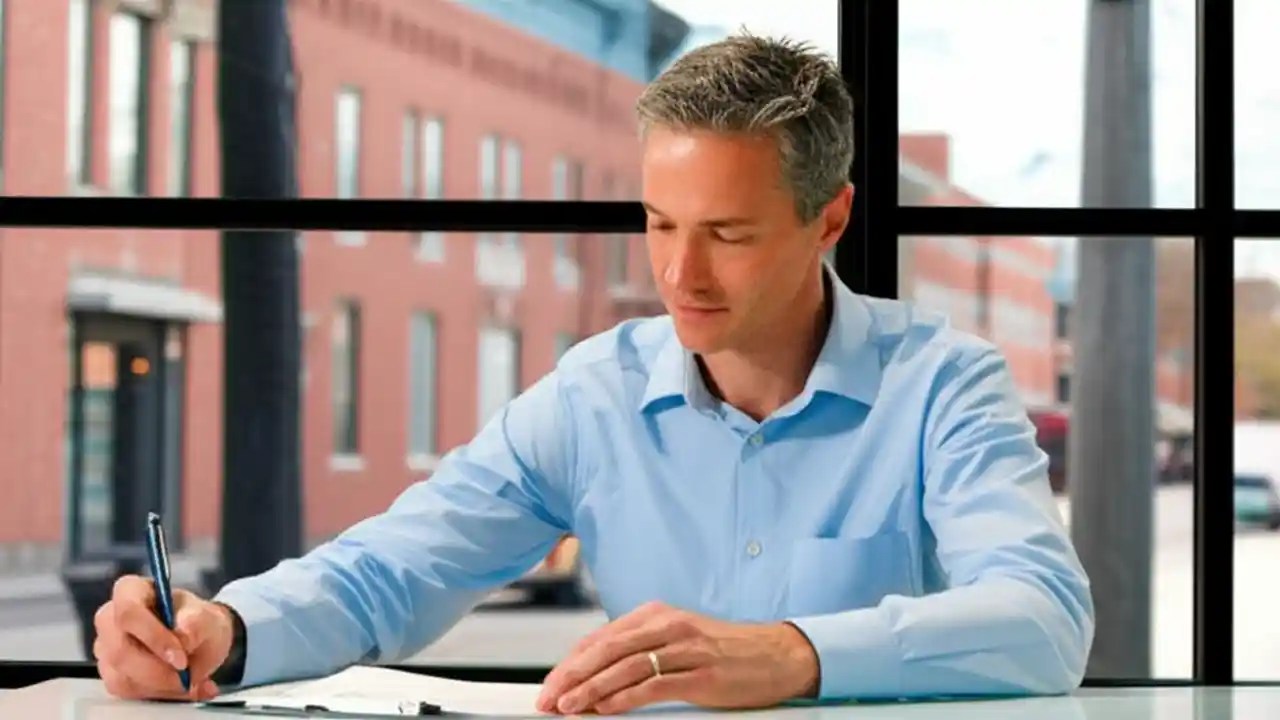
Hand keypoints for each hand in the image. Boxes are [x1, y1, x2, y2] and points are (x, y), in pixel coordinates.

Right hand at [93, 575, 235, 700]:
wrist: (200, 641)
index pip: (128, 611)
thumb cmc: (198, 622)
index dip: (153, 636)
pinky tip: (179, 686)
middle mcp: (110, 618)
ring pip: (121, 676)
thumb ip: (196, 623)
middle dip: (157, 670)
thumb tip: (182, 636)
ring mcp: (107, 647)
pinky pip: (126, 691)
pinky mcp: (111, 672)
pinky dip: (158, 693)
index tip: (180, 657)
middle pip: (120, 650)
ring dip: (160, 684)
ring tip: (188, 680)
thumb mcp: (207, 618)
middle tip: (186, 675)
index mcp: (131, 591)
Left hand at [536, 601, 818, 714]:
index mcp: (657, 614)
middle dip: (571, 676)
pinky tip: (605, 708)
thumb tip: (597, 674)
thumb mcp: (678, 639)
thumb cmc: (725, 650)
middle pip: (606, 650)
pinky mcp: (702, 674)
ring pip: (624, 667)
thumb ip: (640, 649)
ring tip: (568, 706)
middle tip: (549, 697)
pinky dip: (624, 698)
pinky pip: (653, 685)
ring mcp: (686, 649)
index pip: (601, 638)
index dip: (570, 662)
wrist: (777, 654)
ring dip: (590, 689)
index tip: (551, 683)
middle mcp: (668, 626)